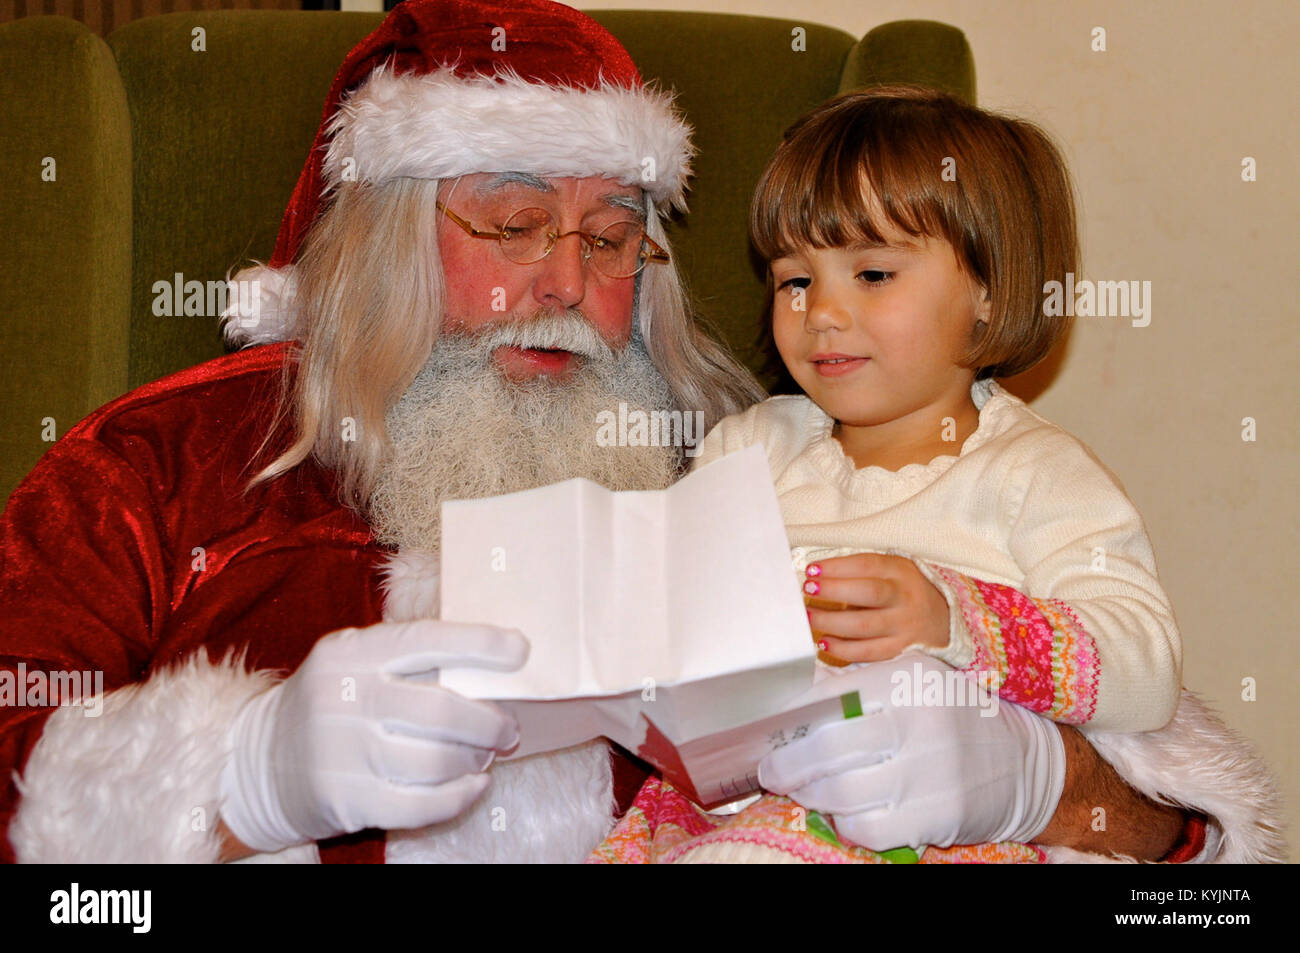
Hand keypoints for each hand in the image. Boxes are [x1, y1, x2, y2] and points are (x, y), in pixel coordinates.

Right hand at [219, 619, 525, 852]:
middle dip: (489, 720)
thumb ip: (409, 658)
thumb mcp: (354, 663)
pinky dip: (459, 796)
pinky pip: (421, 804)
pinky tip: (473, 786)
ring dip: (475, 759)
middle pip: (440, 708)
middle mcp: (344, 697)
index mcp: (351, 653)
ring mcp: (341, 751)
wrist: (259, 762)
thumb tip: (494, 662)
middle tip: (508, 727)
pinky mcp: (345, 799)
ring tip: (483, 756)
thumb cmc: (332, 704)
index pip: (427, 640)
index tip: (520, 650)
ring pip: (436, 759)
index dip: (480, 644)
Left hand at [758, 653, 1064, 850]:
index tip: (770, 735)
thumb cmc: (953, 721)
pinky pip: (866, 828)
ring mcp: (931, 770)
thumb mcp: (914, 688)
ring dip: (812, 797)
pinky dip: (847, 825)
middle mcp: (920, 719)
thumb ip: (859, 693)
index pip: (828, 698)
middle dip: (787, 765)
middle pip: (826, 747)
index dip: (789, 721)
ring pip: (840, 792)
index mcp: (909, 679)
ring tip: (807, 792)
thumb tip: (790, 716)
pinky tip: (848, 815)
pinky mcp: (938, 814)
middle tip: (772, 771)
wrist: (1024, 763)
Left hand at [803, 553, 948, 662]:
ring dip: (831, 621)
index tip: (811, 569)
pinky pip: (869, 651)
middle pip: (869, 593)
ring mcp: (903, 625)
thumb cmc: (903, 590)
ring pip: (865, 625)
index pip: (867, 565)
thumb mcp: (891, 570)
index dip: (837, 567)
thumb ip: (860, 572)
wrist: (942, 620)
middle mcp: (904, 597)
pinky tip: (824, 641)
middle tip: (808, 590)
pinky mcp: (900, 649)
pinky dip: (843, 648)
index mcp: (900, 571)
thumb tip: (817, 577)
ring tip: (809, 616)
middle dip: (834, 590)